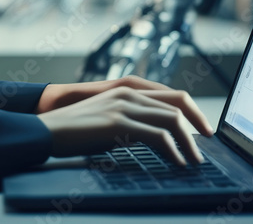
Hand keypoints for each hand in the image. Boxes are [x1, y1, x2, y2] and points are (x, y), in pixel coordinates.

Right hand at [36, 76, 213, 165]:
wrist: (46, 129)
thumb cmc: (75, 130)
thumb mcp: (107, 121)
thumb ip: (130, 123)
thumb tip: (155, 139)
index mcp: (128, 90)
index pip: (172, 95)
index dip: (193, 111)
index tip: (203, 130)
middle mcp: (129, 94)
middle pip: (178, 103)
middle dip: (197, 125)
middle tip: (206, 146)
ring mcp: (123, 106)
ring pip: (172, 119)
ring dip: (189, 142)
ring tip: (194, 160)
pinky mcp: (117, 123)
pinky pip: (157, 136)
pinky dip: (173, 151)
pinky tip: (176, 163)